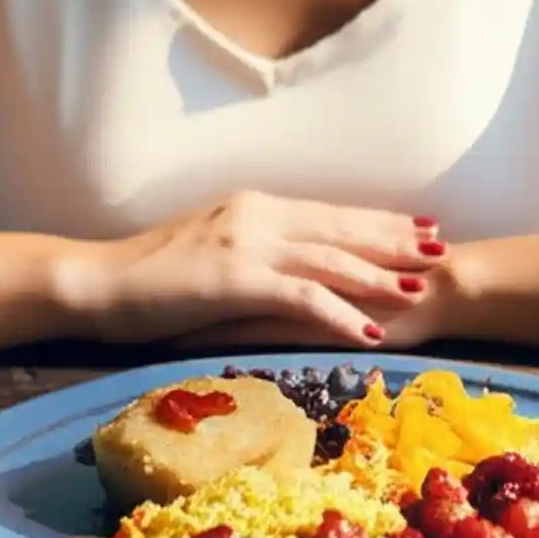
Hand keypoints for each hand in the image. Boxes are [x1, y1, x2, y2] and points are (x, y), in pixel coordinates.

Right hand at [50, 191, 445, 346]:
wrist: (98, 282)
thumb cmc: (149, 275)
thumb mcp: (209, 251)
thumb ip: (252, 252)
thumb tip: (290, 268)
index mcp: (254, 206)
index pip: (329, 212)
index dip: (376, 221)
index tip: (416, 227)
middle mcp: (258, 215)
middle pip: (340, 227)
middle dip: (394, 239)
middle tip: (440, 248)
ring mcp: (248, 243)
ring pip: (331, 257)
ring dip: (379, 275)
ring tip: (420, 290)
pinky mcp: (236, 278)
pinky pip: (302, 295)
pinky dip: (341, 313)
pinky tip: (370, 331)